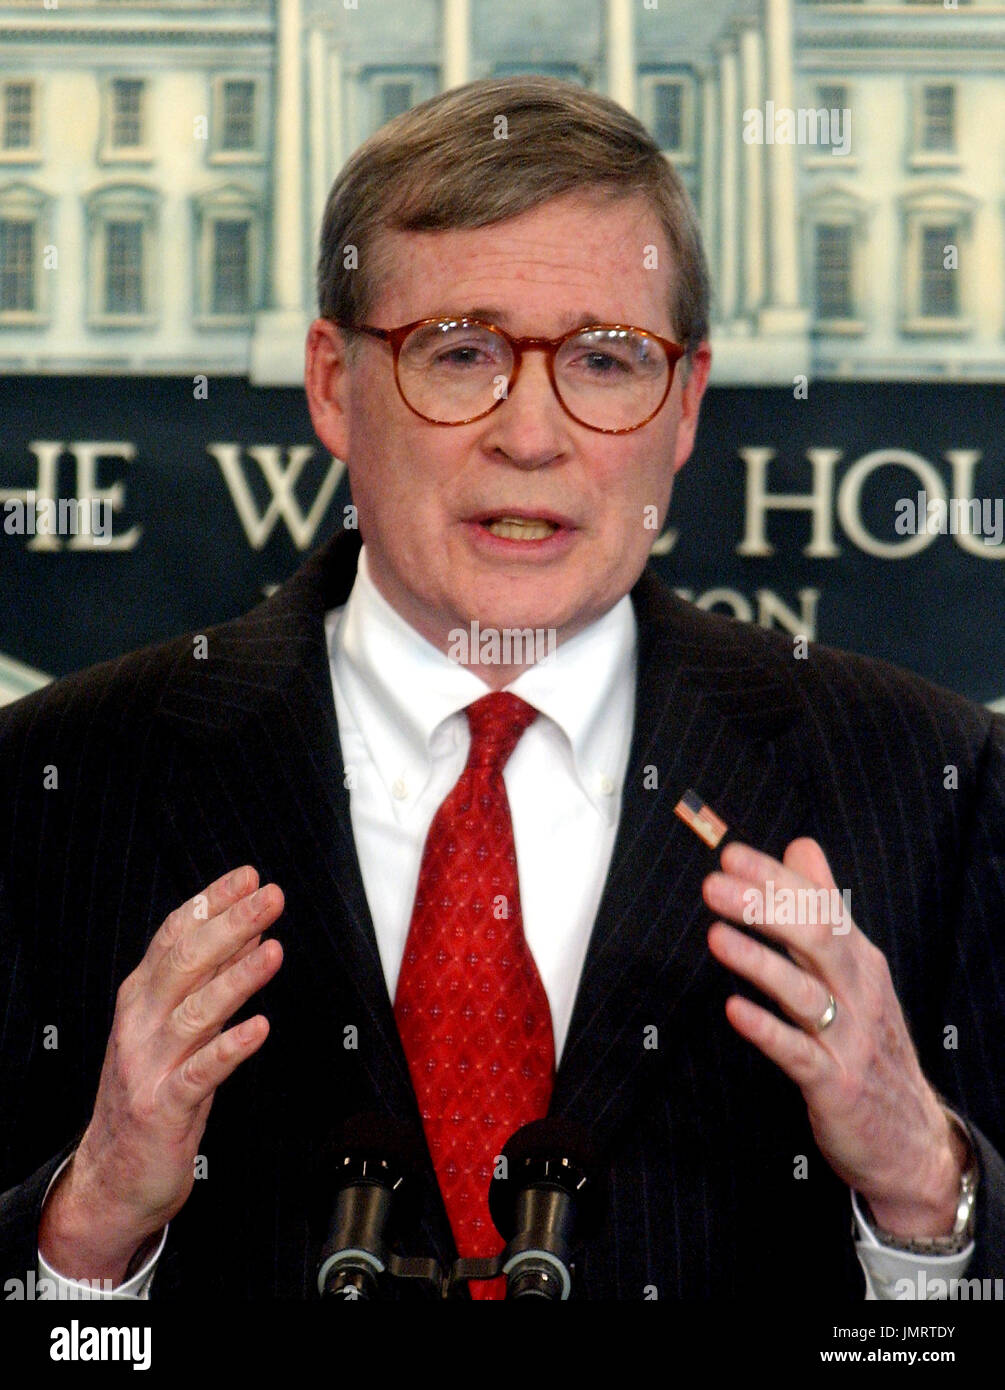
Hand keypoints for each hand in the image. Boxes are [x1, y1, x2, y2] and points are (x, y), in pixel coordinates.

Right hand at [38, 866, 283, 1282]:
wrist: (113, 1175)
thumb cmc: (151, 1092)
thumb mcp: (177, 1026)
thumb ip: (208, 981)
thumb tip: (248, 933)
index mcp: (141, 997)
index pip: (174, 936)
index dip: (211, 903)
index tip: (248, 877)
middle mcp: (140, 1023)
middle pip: (184, 962)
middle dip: (230, 925)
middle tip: (270, 898)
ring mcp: (149, 1064)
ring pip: (195, 1011)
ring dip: (237, 978)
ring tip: (274, 950)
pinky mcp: (164, 1106)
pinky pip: (200, 1073)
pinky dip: (230, 1048)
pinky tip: (259, 1027)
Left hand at [703, 838, 962, 1237]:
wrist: (912, 1136)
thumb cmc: (869, 1041)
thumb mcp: (855, 968)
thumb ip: (826, 908)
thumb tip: (801, 847)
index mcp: (859, 959)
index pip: (818, 905)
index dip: (774, 879)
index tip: (731, 855)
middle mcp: (858, 991)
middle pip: (816, 938)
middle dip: (764, 907)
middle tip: (713, 885)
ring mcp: (849, 1038)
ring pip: (804, 992)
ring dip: (759, 961)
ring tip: (715, 936)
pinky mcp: (836, 1085)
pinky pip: (799, 1053)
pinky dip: (767, 1031)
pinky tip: (734, 1011)